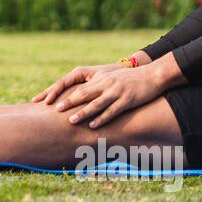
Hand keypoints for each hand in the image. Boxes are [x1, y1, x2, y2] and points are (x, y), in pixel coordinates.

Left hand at [49, 66, 166, 128]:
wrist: (152, 75)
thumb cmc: (129, 79)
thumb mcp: (111, 78)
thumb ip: (96, 86)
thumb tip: (80, 96)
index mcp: (99, 78)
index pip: (77, 86)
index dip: (63, 92)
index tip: (49, 99)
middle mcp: (106, 84)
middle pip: (83, 94)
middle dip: (68, 102)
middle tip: (54, 110)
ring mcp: (116, 92)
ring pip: (96, 104)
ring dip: (83, 112)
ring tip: (71, 121)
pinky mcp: (127, 100)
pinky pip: (112, 111)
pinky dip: (102, 119)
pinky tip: (93, 126)